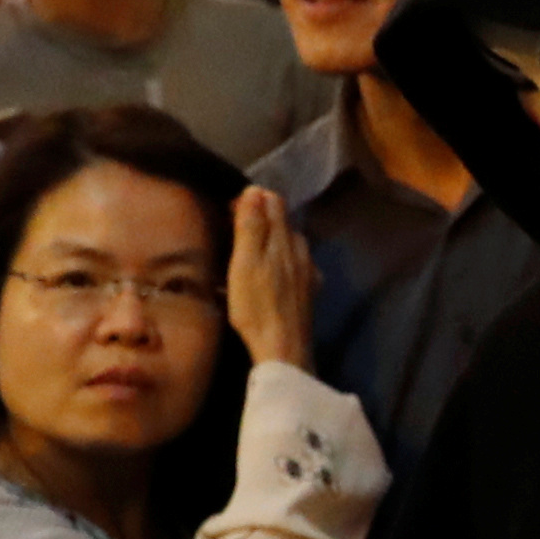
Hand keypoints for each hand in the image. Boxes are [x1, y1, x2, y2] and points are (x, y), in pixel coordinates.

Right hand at [226, 185, 318, 373]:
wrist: (284, 349)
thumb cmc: (257, 306)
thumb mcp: (245, 262)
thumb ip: (251, 226)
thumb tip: (255, 190)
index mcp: (285, 239)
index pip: (274, 202)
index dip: (251, 200)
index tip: (229, 212)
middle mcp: (302, 250)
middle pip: (283, 222)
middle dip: (261, 220)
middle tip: (234, 232)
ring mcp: (309, 272)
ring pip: (291, 244)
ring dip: (272, 242)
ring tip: (251, 253)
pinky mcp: (310, 292)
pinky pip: (296, 266)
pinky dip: (282, 263)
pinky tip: (274, 276)